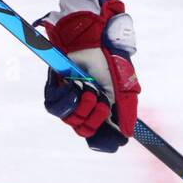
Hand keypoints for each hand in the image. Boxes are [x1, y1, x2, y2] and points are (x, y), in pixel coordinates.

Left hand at [41, 0, 139, 152]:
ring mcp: (70, 97)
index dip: (104, 141)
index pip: (98, 134)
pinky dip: (66, 100)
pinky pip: (55, 107)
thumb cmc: (108, 61)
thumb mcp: (123, 87)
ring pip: (71, 120)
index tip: (111, 141)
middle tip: (101, 104)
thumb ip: (126, 111)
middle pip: (84, 130)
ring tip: (88, 91)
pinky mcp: (55, 88)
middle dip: (94, 119)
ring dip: (82, 108)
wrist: (91, 40)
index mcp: (101, 106)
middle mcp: (84, 104)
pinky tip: (74, 87)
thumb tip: (128, 135)